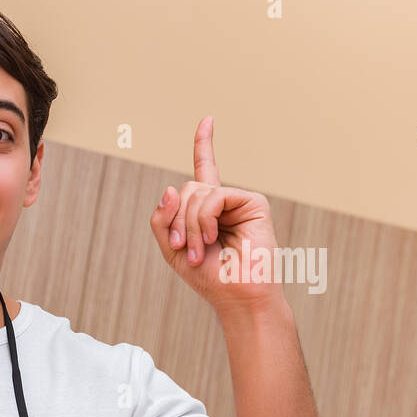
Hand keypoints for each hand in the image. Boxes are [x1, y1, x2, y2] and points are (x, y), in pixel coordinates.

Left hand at [149, 116, 283, 317]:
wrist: (238, 296)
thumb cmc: (209, 277)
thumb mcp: (172, 250)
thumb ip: (162, 220)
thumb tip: (170, 188)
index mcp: (207, 210)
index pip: (204, 170)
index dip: (205, 145)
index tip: (208, 120)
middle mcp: (223, 201)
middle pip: (185, 190)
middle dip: (178, 221)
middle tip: (186, 248)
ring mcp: (238, 200)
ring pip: (196, 193)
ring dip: (190, 225)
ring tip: (200, 251)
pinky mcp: (253, 202)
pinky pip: (214, 196)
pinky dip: (205, 219)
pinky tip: (215, 238)